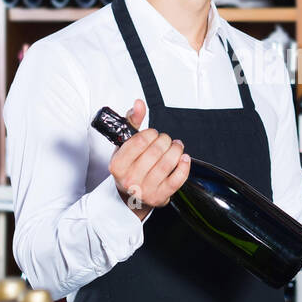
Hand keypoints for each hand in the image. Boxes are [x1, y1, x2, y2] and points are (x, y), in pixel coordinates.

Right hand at [109, 99, 190, 220]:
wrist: (131, 196)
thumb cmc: (129, 167)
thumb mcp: (125, 144)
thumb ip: (132, 121)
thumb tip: (139, 104)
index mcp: (117, 165)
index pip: (139, 141)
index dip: (151, 133)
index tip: (153, 134)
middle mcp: (129, 179)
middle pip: (156, 151)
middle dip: (165, 140)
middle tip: (166, 140)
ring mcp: (145, 190)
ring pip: (168, 163)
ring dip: (176, 149)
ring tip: (176, 145)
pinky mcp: (160, 197)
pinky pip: (177, 179)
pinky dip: (184, 165)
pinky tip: (184, 158)